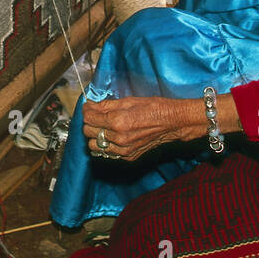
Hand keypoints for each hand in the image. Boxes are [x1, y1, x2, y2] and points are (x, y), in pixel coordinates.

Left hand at [83, 96, 205, 162]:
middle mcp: (118, 137)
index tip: (89, 107)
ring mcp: (123, 149)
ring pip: (94, 146)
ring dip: (95, 136)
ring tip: (102, 127)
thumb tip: (91, 105)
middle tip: (96, 116)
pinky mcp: (128, 156)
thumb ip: (106, 105)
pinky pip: (107, 153)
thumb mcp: (128, 101)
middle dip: (89, 122)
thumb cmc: (153, 108)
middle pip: (88, 132)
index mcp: (118, 121)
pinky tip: (112, 136)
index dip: (86, 111)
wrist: (172, 123)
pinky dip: (105, 145)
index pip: (89, 118)